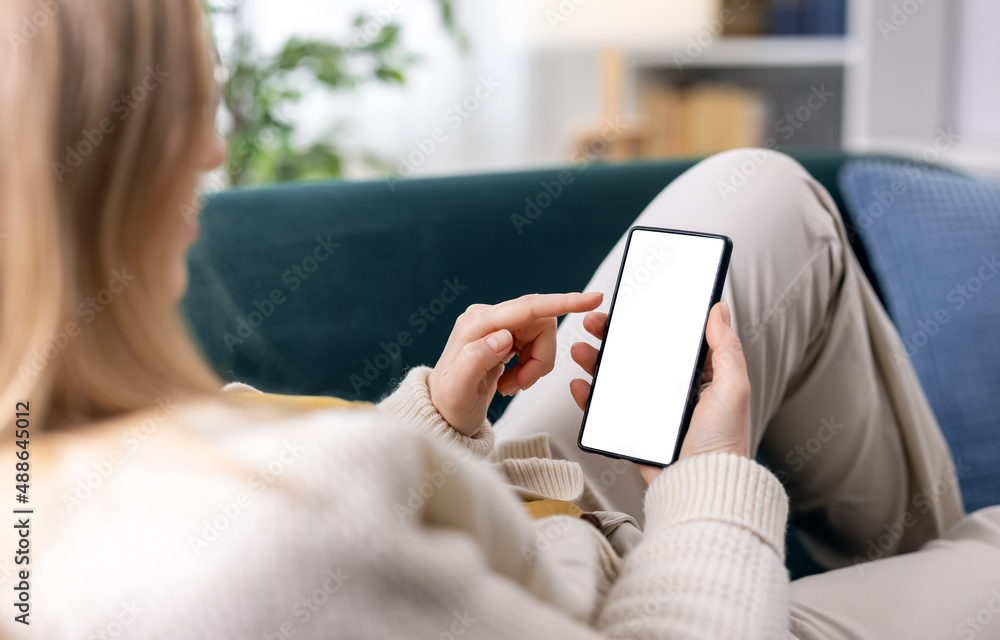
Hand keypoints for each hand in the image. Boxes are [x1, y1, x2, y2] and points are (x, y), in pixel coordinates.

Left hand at [428, 291, 604, 435]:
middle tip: (520, 384)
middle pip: (540, 324)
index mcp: (476, 325)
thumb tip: (503, 337)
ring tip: (511, 385)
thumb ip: (476, 359)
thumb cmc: (449, 404)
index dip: (563, 303)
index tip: (592, 299)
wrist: (443, 413)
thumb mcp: (458, 390)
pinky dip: (529, 366)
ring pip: (540, 336)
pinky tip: (509, 379)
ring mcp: (495, 326)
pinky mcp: (502, 336)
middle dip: (540, 358)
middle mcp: (486, 318)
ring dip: (534, 365)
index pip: (528, 307)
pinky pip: (534, 345)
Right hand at [569, 301, 750, 484]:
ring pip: (615, 378)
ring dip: (594, 361)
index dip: (646, 320)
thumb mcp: (733, 387)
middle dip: (612, 336)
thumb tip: (720, 309)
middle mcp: (670, 391)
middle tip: (594, 322)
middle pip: (635, 355)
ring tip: (579, 350)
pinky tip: (580, 385)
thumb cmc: (723, 441)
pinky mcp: (631, 430)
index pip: (667, 340)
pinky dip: (589, 396)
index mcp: (696, 377)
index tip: (627, 305)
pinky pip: (605, 409)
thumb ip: (726, 347)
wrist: (700, 486)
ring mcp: (648, 411)